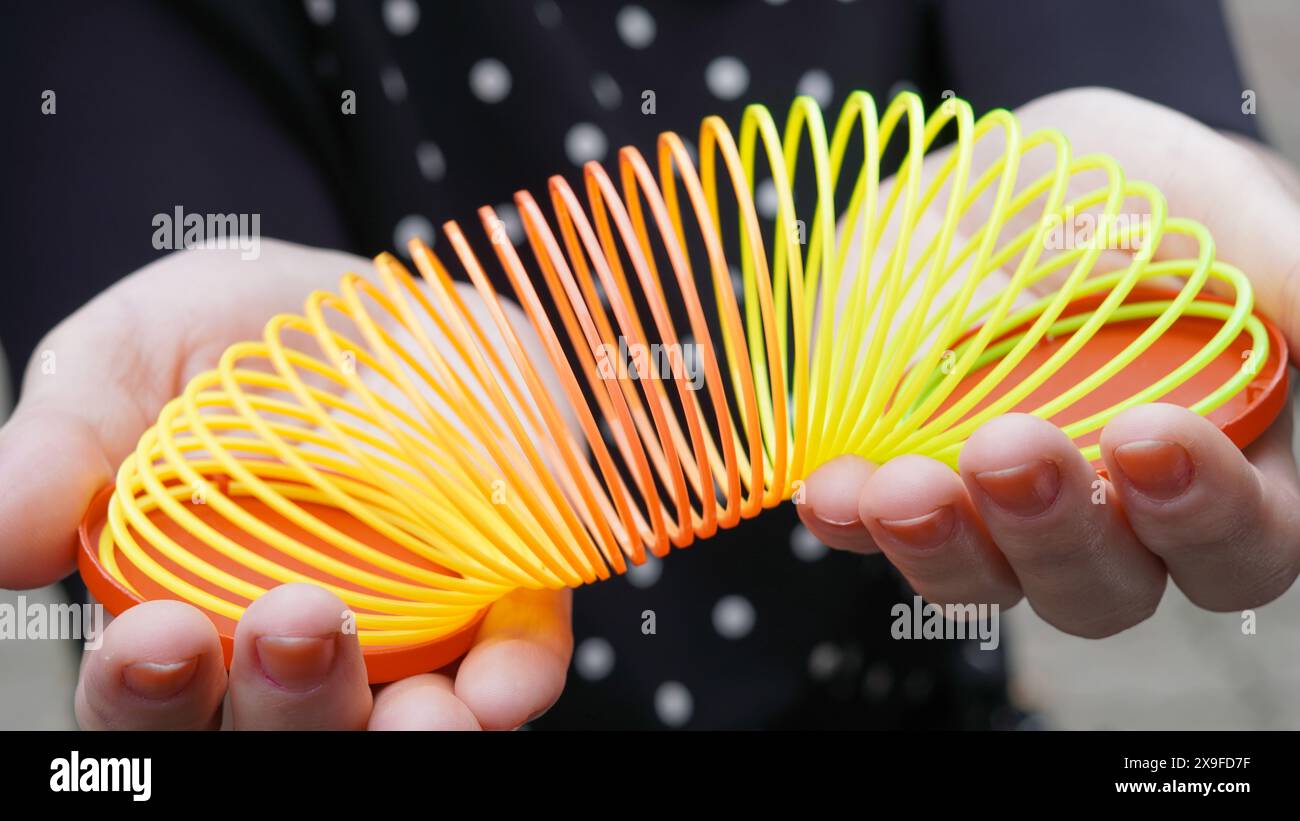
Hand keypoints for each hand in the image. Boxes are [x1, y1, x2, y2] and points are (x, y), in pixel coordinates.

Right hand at [0, 239, 572, 728]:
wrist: (379, 292)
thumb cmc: (246, 339)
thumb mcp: (136, 355)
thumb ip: (70, 441)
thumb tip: (0, 540)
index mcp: (186, 611)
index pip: (152, 701)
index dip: (145, 695)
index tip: (154, 633)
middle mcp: (296, 651)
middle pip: (276, 740)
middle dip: (282, 707)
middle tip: (289, 623)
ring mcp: (409, 638)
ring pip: (395, 734)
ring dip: (405, 736)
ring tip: (416, 710)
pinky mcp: (504, 601)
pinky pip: (515, 672)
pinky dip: (512, 686)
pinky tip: (503, 683)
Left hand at [799, 88, 1299, 636]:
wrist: (1002, 173)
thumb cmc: (1135, 190)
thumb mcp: (1216, 203)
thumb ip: (1281, 271)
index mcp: (1219, 462)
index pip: (1240, 543)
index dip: (1206, 515)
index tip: (1147, 432)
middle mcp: (1109, 512)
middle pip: (1103, 588)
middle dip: (1055, 532)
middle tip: (1010, 450)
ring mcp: (996, 508)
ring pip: (982, 580)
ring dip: (940, 546)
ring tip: (900, 488)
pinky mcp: (906, 479)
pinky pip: (874, 530)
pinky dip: (848, 516)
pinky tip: (829, 489)